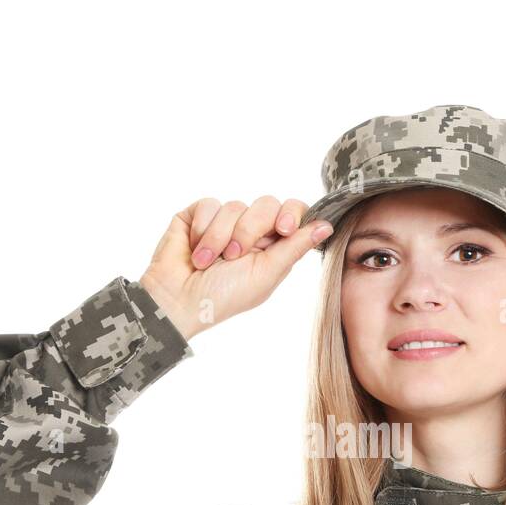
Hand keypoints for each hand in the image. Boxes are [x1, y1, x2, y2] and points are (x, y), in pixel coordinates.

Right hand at [139, 196, 332, 340]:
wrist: (177, 300)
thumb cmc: (223, 297)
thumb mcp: (265, 274)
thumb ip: (295, 247)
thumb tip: (328, 225)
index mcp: (273, 247)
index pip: (294, 212)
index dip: (292, 214)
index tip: (283, 229)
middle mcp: (251, 231)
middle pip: (267, 204)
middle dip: (250, 231)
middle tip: (234, 257)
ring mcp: (224, 221)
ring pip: (236, 205)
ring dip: (221, 237)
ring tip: (208, 262)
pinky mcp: (198, 214)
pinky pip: (210, 203)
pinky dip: (203, 228)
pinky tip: (195, 250)